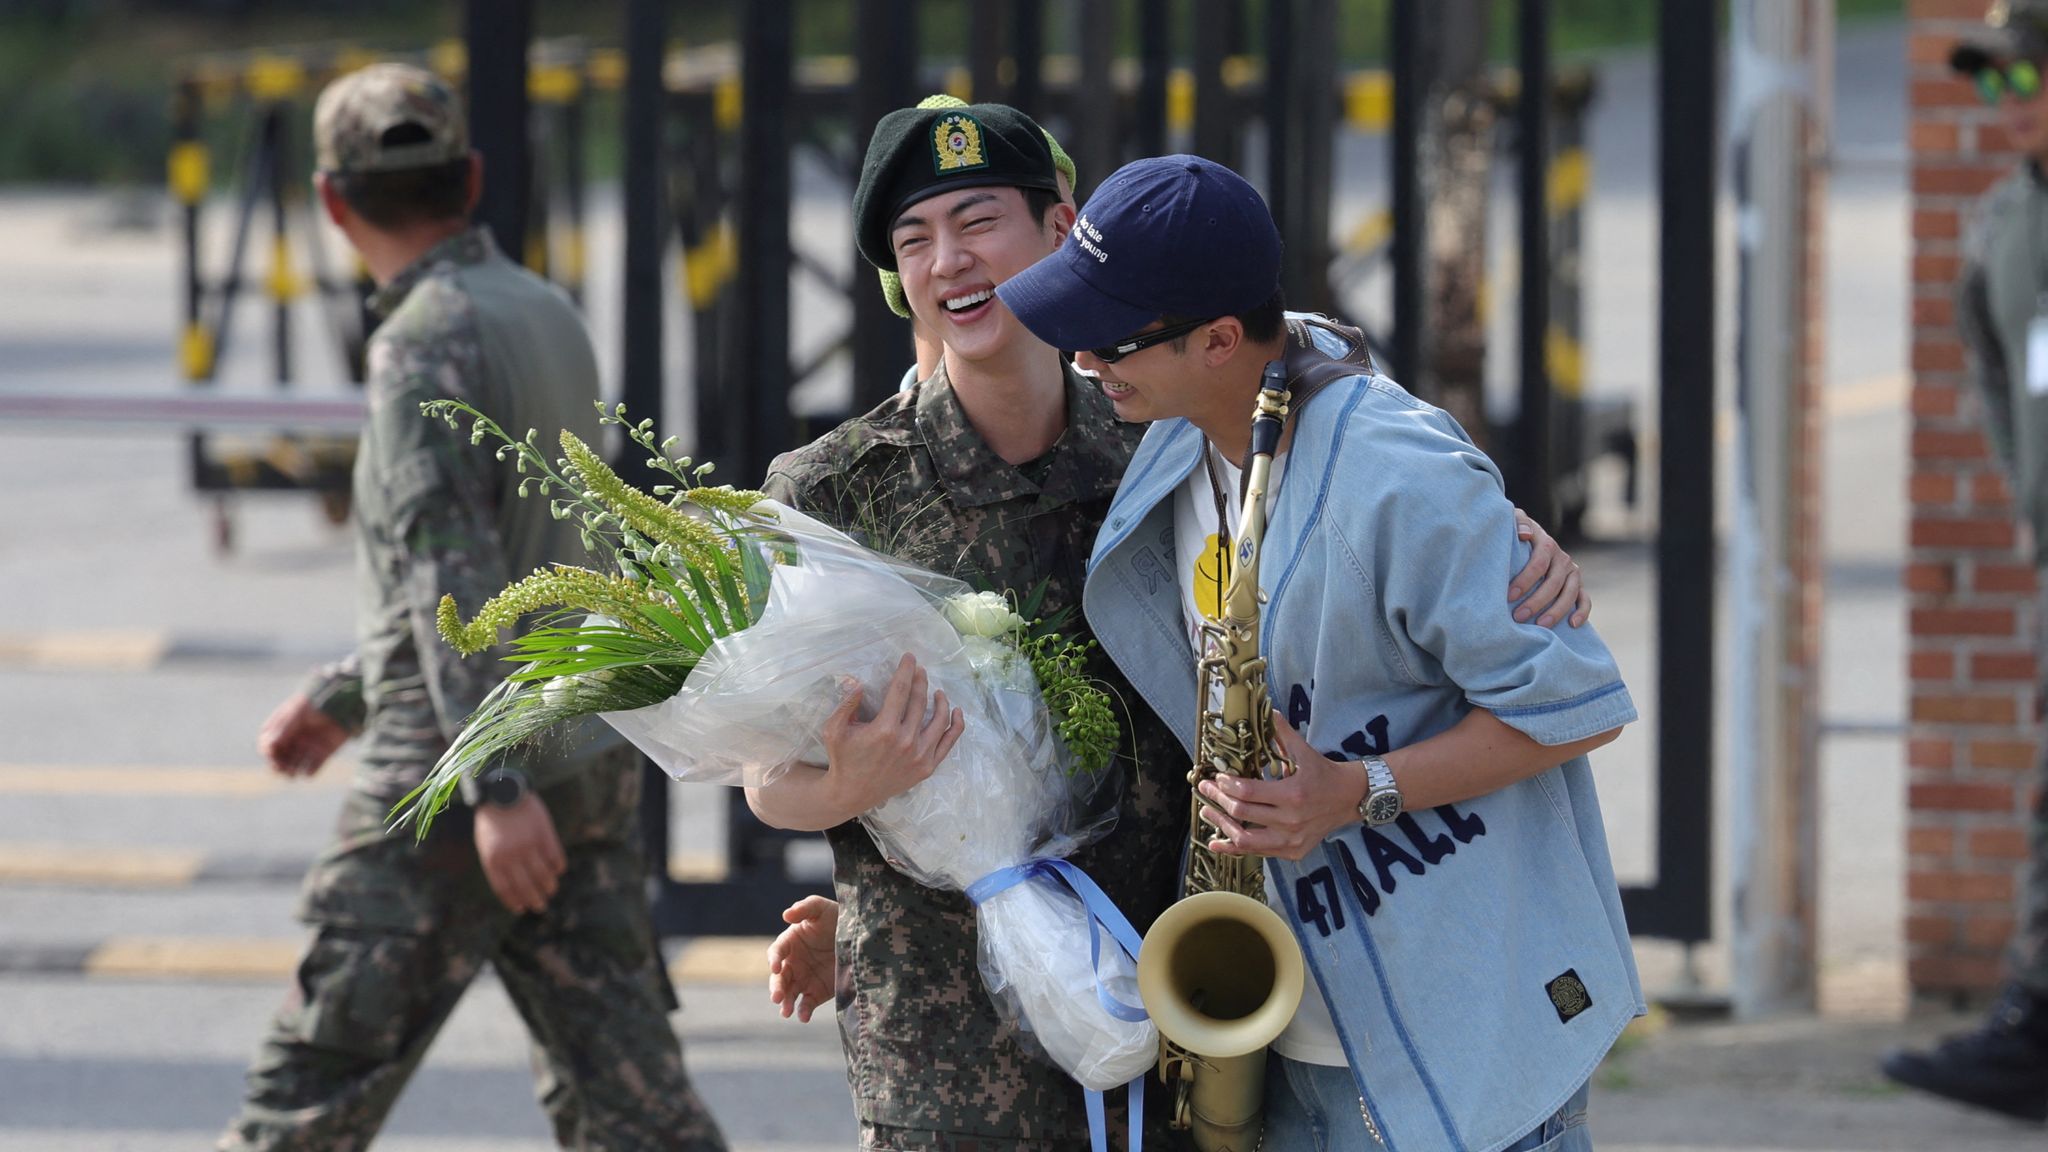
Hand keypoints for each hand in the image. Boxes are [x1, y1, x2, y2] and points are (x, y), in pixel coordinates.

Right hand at [257, 693, 348, 777]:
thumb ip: (283, 730)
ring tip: (291, 774)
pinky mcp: (323, 752)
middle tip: (281, 769)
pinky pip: (314, 766)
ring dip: (291, 770)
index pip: (268, 742)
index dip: (267, 750)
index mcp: (283, 726)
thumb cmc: (317, 703)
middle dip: (278, 764)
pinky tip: (308, 772)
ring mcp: (308, 745)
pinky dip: (310, 772)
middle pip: (280, 756)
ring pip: (294, 763)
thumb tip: (268, 747)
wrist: (344, 702)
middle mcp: (294, 738)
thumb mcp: (297, 714)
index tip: (271, 753)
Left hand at [474, 793, 566, 914]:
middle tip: (541, 906)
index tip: (522, 908)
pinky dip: (558, 867)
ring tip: (551, 890)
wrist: (501, 792)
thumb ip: (496, 864)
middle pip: (526, 886)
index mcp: (493, 860)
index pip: (506, 889)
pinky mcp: (544, 834)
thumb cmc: (492, 820)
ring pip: (543, 874)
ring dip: (549, 886)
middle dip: (535, 899)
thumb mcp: (486, 844)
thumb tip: (511, 887)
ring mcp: (529, 845)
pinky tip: (558, 871)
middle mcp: (511, 856)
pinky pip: (555, 857)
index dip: (515, 901)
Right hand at [767, 895, 839, 1021]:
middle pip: (779, 977)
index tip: (777, 967)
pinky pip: (806, 1004)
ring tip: (786, 1012)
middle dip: (776, 987)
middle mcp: (793, 963)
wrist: (858, 937)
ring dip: (786, 1003)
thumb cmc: (835, 917)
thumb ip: (805, 908)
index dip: (775, 959)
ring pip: (789, 994)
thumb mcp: (821, 908)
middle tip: (777, 997)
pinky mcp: (816, 993)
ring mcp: (803, 979)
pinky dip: (803, 1012)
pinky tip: (803, 1017)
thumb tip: (786, 914)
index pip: (777, 952)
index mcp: (790, 943)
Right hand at [820, 655, 965, 812]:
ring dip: (940, 700)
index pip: (901, 691)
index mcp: (884, 730)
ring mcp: (920, 756)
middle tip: (920, 670)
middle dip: (921, 681)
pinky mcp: (927, 767)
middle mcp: (906, 742)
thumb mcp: (834, 730)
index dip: (906, 670)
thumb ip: (846, 704)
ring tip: (936, 690)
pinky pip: (948, 742)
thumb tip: (857, 680)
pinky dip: (956, 725)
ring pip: (939, 720)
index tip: (910, 657)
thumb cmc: (843, 759)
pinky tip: (956, 711)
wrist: (851, 793)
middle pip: (920, 702)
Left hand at [1196, 710, 1366, 861]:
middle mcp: (1291, 820)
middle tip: (1205, 788)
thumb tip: (1266, 710)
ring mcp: (1292, 840)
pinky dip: (1235, 848)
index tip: (1216, 777)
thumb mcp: (1304, 751)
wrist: (1349, 799)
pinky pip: (1258, 852)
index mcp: (1293, 794)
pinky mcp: (1292, 852)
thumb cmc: (1323, 773)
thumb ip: (1282, 732)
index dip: (1227, 784)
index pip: (1248, 791)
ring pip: (1246, 840)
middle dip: (1218, 800)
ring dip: (1222, 825)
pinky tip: (1218, 841)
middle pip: (1243, 813)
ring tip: (1207, 811)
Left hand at [1509, 507, 1590, 627]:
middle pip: (1553, 582)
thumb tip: (1524, 534)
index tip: (1509, 596)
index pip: (1538, 564)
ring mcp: (1572, 572)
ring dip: (1556, 611)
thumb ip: (1518, 523)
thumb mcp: (1513, 521)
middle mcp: (1562, 558)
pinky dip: (1582, 612)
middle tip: (1518, 616)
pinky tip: (1572, 624)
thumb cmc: (1515, 534)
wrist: (1528, 538)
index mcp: (1546, 544)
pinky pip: (1584, 599)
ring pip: (1569, 593)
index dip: (1525, 581)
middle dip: (1536, 601)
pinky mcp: (1577, 585)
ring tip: (1541, 625)